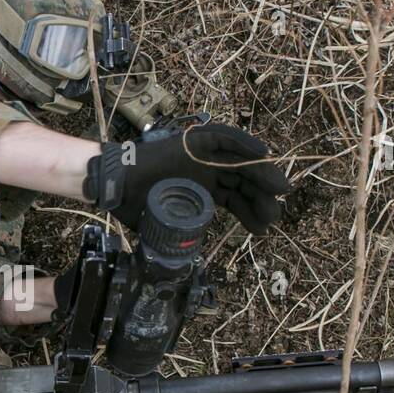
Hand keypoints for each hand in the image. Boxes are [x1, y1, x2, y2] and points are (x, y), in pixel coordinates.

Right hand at [85, 123, 287, 234]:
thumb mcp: (168, 225)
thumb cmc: (136, 206)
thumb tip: (190, 254)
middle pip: (244, 182)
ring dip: (262, 174)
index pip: (236, 199)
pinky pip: (226, 139)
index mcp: (204, 190)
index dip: (253, 211)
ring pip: (242, 162)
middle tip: (276, 214)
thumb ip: (183, 236)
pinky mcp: (196, 140)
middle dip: (263, 197)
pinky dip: (245, 144)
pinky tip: (263, 154)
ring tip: (279, 190)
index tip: (265, 226)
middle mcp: (207, 171)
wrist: (115, 187)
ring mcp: (202, 155)